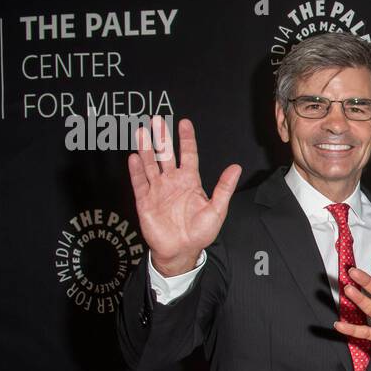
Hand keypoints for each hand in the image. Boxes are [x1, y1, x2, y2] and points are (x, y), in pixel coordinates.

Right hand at [127, 116, 241, 275]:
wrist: (182, 250)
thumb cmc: (200, 232)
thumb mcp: (217, 209)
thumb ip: (224, 188)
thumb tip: (236, 168)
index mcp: (190, 181)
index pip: (188, 155)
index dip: (186, 139)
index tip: (184, 123)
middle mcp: (172, 182)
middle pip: (166, 155)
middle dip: (162, 138)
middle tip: (157, 119)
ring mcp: (158, 190)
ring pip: (150, 165)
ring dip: (146, 149)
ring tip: (142, 132)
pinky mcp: (145, 201)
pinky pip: (140, 183)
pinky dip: (136, 171)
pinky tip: (134, 157)